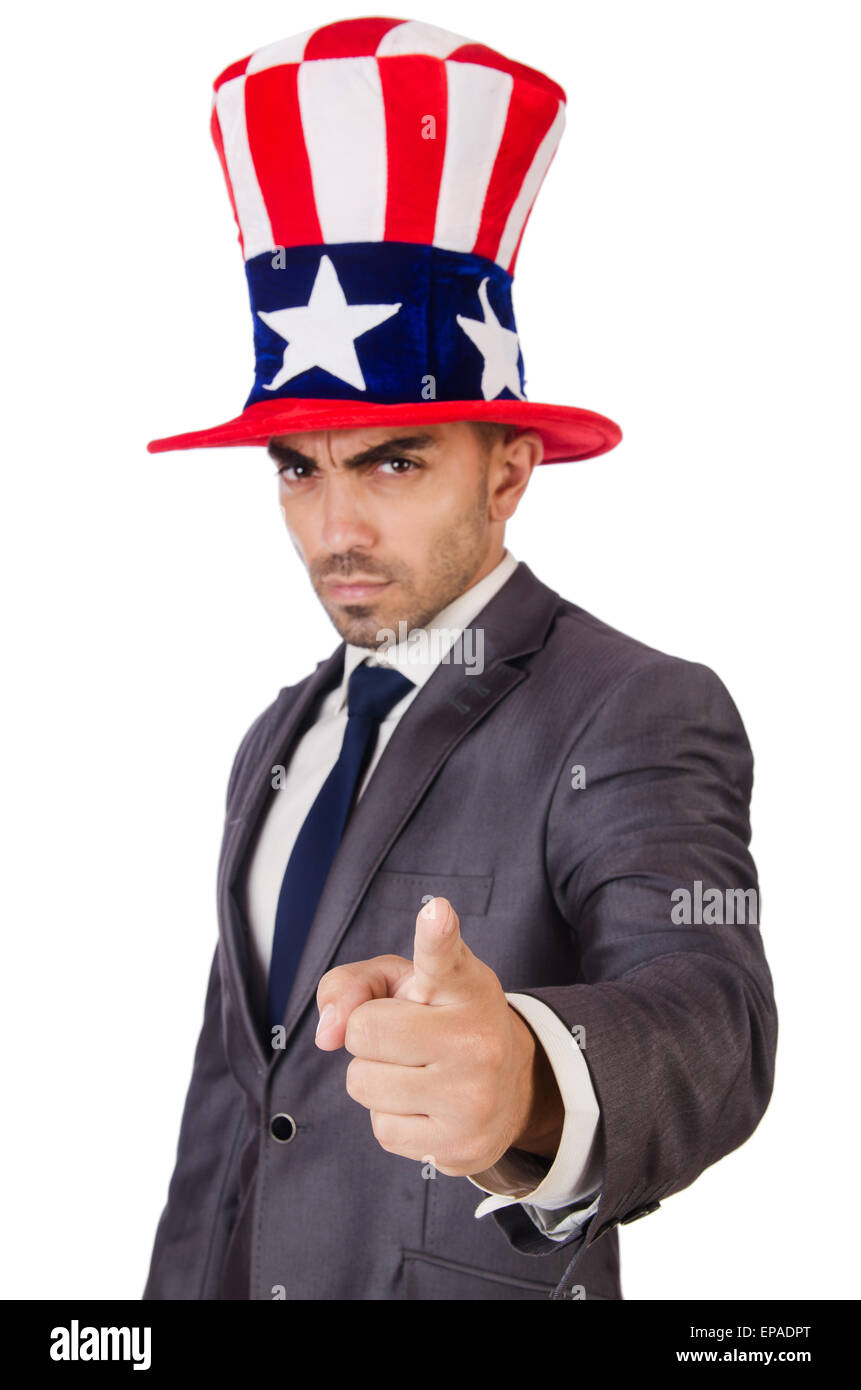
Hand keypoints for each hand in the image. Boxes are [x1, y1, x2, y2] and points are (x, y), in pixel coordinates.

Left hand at [314, 896, 563, 1175]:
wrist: (511, 1087)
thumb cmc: (440, 1020)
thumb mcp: (403, 984)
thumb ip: (353, 984)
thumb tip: (328, 1033)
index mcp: (464, 985)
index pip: (444, 956)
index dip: (437, 934)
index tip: (435, 912)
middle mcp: (475, 1037)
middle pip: (365, 1031)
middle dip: (368, 1034)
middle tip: (404, 1037)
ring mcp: (472, 1096)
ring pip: (364, 1084)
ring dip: (375, 1078)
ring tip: (415, 1070)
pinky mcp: (460, 1146)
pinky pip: (382, 1130)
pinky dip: (391, 1117)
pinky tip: (426, 1106)